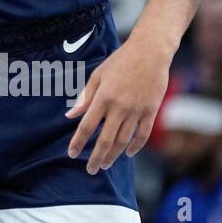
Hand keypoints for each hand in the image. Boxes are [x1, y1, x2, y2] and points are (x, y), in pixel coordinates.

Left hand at [66, 31, 171, 174]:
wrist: (150, 52)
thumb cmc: (120, 61)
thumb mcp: (98, 75)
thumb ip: (85, 97)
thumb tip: (70, 116)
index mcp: (103, 97)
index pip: (87, 126)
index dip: (78, 142)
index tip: (72, 154)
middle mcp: (119, 107)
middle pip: (105, 139)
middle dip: (96, 157)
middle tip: (90, 170)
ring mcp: (137, 110)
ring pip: (124, 140)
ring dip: (114, 155)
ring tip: (105, 164)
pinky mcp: (151, 111)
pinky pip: (143, 135)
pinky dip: (135, 146)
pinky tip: (127, 153)